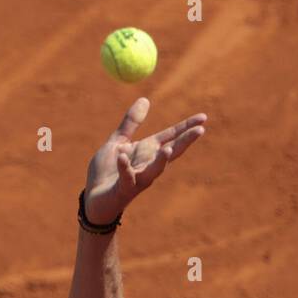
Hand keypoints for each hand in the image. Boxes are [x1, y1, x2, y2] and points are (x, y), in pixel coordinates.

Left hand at [82, 97, 207, 225]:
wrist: (94, 198)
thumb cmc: (107, 172)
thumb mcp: (118, 142)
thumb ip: (131, 123)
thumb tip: (145, 99)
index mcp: (147, 151)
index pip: (171, 137)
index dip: (186, 127)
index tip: (203, 117)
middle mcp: (148, 165)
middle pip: (171, 151)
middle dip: (185, 141)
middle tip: (200, 130)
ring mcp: (138, 178)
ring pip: (154, 170)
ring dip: (161, 160)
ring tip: (168, 148)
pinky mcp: (124, 189)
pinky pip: (126, 177)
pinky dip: (124, 167)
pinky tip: (122, 156)